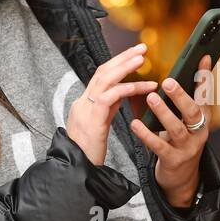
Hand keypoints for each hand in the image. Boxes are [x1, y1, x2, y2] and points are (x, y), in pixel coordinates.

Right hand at [67, 43, 158, 165]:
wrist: (77, 172)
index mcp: (84, 104)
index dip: (117, 63)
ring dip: (124, 66)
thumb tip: (120, 94)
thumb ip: (107, 109)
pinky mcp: (92, 119)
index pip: (101, 77)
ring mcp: (85, 109)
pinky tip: (143, 87)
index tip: (134, 55)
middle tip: (141, 48)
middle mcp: (82, 102)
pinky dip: (126, 88)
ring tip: (142, 59)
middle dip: (122, 57)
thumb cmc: (89, 154)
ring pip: (104, 79)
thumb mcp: (99, 127)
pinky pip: (109, 97)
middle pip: (102, 71)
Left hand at [130, 54, 211, 207]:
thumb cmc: (179, 142)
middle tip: (168, 81)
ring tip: (150, 98)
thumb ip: (181, 103)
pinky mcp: (174, 160)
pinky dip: (147, 134)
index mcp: (203, 119)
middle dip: (181, 95)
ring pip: (177, 128)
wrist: (181, 178)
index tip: (203, 57)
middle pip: (194, 111)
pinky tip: (135, 124)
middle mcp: (199, 132)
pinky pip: (159, 146)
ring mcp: (188, 147)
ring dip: (163, 112)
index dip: (205, 76)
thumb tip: (172, 75)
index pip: (206, 94)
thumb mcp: (185, 122)